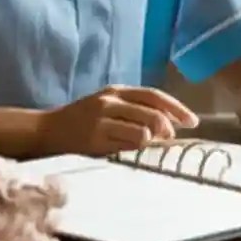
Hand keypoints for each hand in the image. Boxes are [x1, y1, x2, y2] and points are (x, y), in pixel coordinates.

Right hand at [36, 85, 200, 155]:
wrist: (48, 130)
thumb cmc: (83, 120)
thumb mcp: (108, 107)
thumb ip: (135, 111)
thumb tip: (170, 124)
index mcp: (116, 91)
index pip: (154, 95)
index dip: (176, 108)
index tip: (192, 121)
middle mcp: (110, 101)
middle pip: (152, 111)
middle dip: (169, 125)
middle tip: (173, 137)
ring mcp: (102, 119)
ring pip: (142, 129)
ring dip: (153, 139)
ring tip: (151, 144)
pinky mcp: (95, 138)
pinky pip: (126, 144)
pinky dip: (136, 148)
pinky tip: (134, 149)